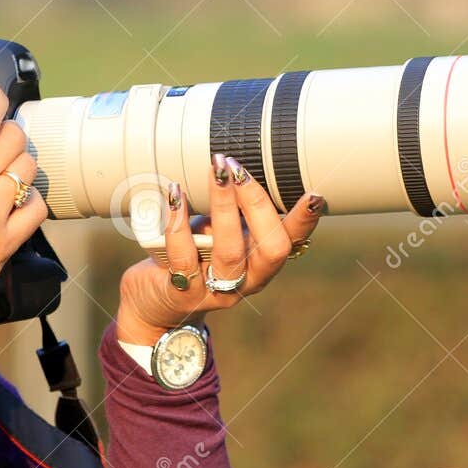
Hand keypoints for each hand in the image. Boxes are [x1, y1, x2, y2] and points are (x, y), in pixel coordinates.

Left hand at [115, 153, 324, 344]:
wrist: (154, 300)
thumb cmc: (192, 254)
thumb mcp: (218, 232)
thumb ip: (233, 211)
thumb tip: (233, 166)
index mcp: (261, 262)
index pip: (291, 241)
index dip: (304, 221)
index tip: (314, 195)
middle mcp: (246, 281)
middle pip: (269, 248)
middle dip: (257, 204)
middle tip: (238, 168)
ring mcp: (216, 291)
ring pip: (230, 251)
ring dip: (224, 206)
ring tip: (216, 173)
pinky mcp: (184, 294)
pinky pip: (184, 256)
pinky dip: (180, 221)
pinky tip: (176, 194)